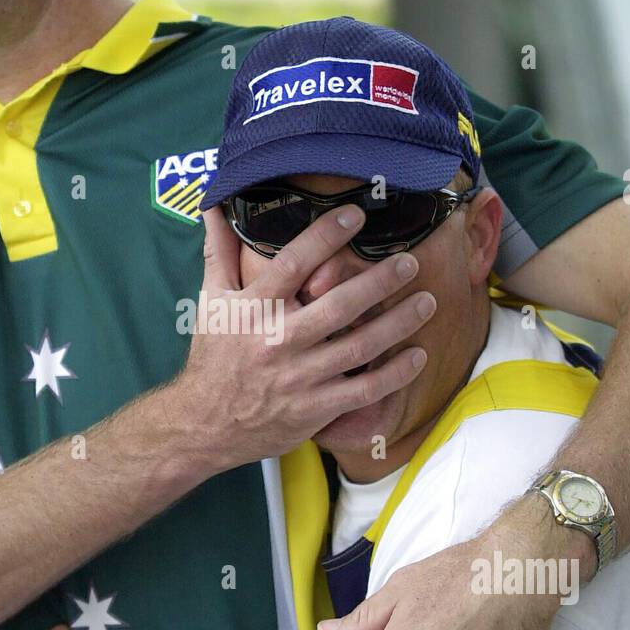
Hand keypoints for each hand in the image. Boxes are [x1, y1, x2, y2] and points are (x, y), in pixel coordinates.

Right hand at [170, 207, 435, 468]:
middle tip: (410, 261)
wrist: (203, 425)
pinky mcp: (316, 408)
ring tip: (426, 301)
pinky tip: (418, 355)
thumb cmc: (213, 357)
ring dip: (399, 323)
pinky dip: (395, 374)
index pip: (293, 263)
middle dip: (381, 281)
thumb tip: (214, 204)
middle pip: (340, 305)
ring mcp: (300, 377)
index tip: (355, 215)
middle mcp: (278, 341)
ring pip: (360, 346)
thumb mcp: (209, 302)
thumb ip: (219, 250)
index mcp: (254, 309)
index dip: (325, 236)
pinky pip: (364, 390)